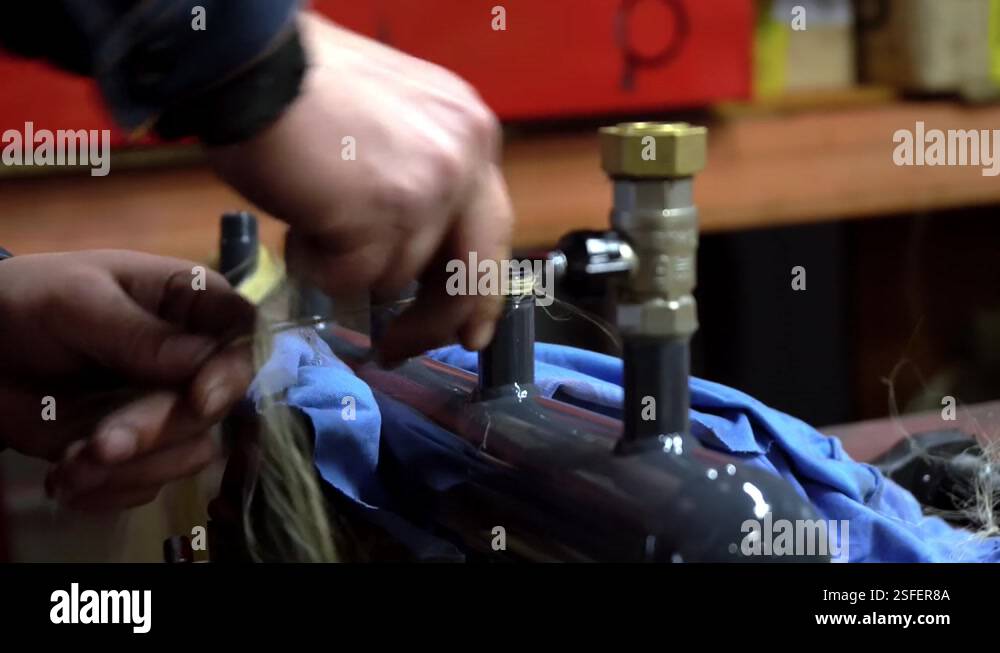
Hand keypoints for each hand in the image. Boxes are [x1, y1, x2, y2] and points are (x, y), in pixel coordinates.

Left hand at [0, 250, 255, 509]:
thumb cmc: (27, 303)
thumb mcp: (78, 303)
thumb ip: (141, 334)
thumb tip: (205, 364)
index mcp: (190, 304)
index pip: (245, 335)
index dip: (235, 371)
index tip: (200, 401)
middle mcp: (192, 359)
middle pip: (216, 407)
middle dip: (158, 431)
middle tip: (102, 444)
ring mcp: (167, 407)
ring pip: (189, 454)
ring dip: (130, 469)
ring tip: (71, 465)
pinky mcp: (139, 449)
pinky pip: (149, 483)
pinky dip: (108, 489)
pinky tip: (67, 476)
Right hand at [207, 11, 513, 363]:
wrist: (253, 61)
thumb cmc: (302, 85)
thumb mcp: (392, 122)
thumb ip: (418, 180)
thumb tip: (417, 252)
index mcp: (470, 131)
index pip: (491, 230)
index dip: (479, 289)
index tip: (469, 333)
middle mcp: (464, 157)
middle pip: (469, 272)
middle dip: (435, 322)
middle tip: (398, 349)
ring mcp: (430, 187)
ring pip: (395, 277)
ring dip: (344, 264)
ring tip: (309, 216)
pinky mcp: (385, 215)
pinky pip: (350, 278)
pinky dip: (314, 264)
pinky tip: (297, 221)